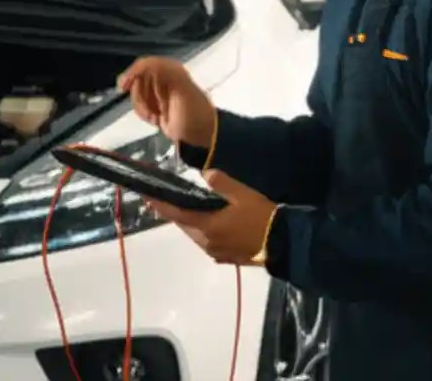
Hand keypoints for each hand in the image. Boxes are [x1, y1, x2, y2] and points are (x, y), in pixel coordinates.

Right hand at [118, 56, 216, 149]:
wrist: (201, 135)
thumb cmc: (193, 112)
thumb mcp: (181, 87)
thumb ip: (161, 70)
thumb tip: (139, 65)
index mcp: (170, 69)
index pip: (143, 64)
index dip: (132, 74)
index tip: (123, 87)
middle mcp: (163, 78)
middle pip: (136, 81)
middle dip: (141, 98)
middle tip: (154, 109)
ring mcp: (158, 93)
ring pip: (136, 95)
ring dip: (144, 108)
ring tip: (158, 116)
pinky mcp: (156, 106)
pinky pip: (140, 107)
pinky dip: (145, 115)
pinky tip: (157, 120)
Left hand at [147, 170, 278, 265]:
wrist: (283, 243)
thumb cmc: (261, 216)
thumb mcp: (243, 194)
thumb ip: (221, 183)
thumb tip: (205, 173)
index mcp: (208, 226)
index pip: (177, 214)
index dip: (161, 205)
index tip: (148, 197)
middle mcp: (207, 242)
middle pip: (185, 226)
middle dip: (176, 213)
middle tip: (168, 199)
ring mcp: (217, 252)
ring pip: (196, 236)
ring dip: (191, 223)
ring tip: (190, 209)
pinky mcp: (227, 258)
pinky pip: (208, 243)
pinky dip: (204, 232)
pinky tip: (212, 224)